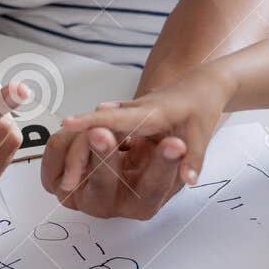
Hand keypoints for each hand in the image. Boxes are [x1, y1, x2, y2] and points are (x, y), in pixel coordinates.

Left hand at [39, 129, 183, 219]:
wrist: (122, 159)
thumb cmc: (148, 156)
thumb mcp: (166, 149)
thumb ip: (172, 150)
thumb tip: (178, 146)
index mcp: (143, 204)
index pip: (154, 185)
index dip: (164, 163)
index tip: (175, 143)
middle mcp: (110, 207)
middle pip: (104, 181)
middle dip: (103, 154)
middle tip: (101, 131)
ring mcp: (79, 199)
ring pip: (76, 157)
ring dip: (85, 134)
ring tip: (103, 125)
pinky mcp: (56, 184)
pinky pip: (56, 149)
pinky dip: (70, 133)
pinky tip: (84, 131)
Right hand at [54, 69, 231, 190]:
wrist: (201, 84)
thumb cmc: (201, 107)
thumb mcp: (203, 132)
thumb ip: (194, 157)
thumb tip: (189, 180)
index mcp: (152, 112)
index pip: (120, 118)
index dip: (93, 122)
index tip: (67, 125)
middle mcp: (134, 110)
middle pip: (99, 127)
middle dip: (80, 151)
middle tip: (66, 184)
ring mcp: (126, 113)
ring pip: (96, 128)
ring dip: (79, 151)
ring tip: (64, 183)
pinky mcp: (123, 118)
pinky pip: (99, 128)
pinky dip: (84, 144)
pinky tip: (70, 166)